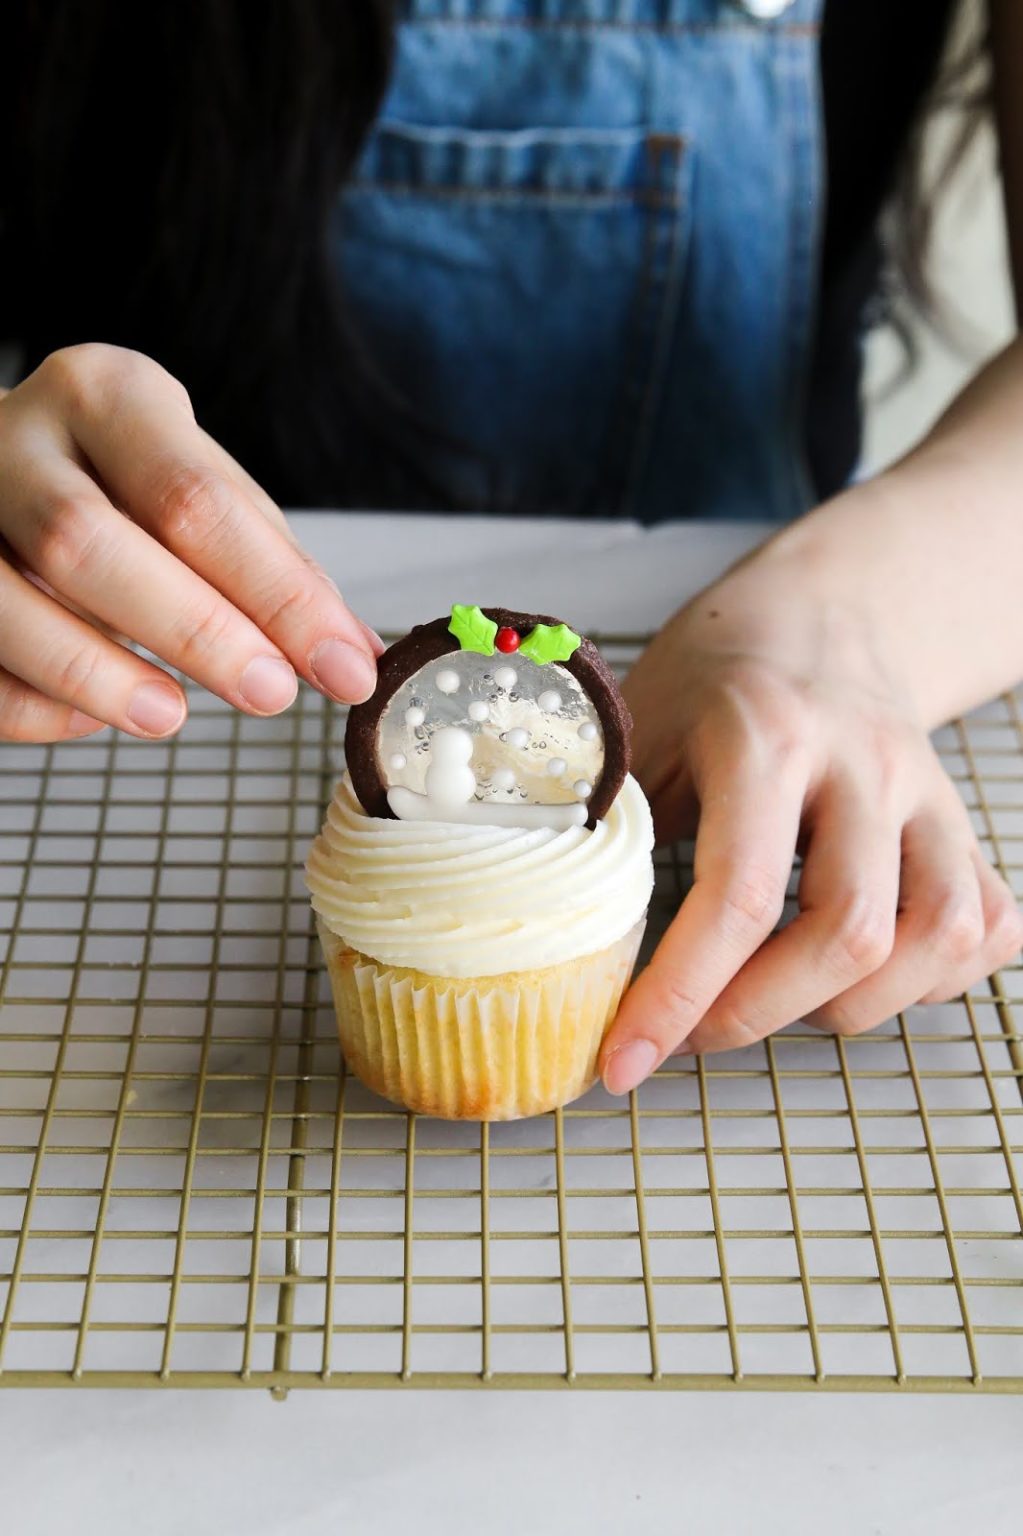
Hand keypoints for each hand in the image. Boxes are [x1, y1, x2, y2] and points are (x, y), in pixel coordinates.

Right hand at [0, 344, 381, 742]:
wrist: (5, 457)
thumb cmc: (120, 478)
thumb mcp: (202, 486)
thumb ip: (271, 564)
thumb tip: (350, 652)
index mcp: (106, 395)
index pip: (195, 500)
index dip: (277, 595)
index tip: (344, 665)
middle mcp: (17, 438)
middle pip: (90, 542)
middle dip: (193, 630)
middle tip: (269, 692)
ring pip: (8, 602)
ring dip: (94, 674)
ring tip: (170, 715)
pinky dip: (37, 703)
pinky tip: (92, 715)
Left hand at [599, 569, 1022, 1092]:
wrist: (817, 615)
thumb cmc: (714, 677)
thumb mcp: (638, 727)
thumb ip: (606, 821)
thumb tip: (555, 934)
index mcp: (769, 734)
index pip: (740, 896)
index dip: (679, 997)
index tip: (626, 1059)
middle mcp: (866, 764)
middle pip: (849, 932)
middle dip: (757, 1014)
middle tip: (690, 1030)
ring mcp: (928, 795)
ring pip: (938, 937)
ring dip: (851, 1005)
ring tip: (776, 997)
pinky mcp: (962, 822)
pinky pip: (987, 924)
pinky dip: (932, 978)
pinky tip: (864, 972)